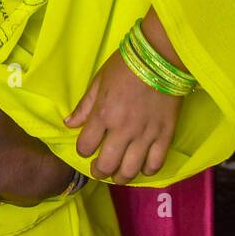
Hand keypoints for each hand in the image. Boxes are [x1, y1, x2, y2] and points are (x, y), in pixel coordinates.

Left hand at [65, 49, 181, 181]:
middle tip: (99, 170)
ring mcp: (145, 135)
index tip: (85, 148)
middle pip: (107, 165)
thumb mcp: (99, 81)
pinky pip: (156, 163)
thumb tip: (69, 124)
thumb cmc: (124, 66)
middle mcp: (123, 130)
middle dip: (99, 171)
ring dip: (121, 177)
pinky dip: (147, 171)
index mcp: (103, 114)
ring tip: (118, 175)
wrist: (159, 58)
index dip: (83, 151)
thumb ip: (84, 106)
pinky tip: (142, 168)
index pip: (86, 146)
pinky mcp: (165, 135)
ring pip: (131, 170)